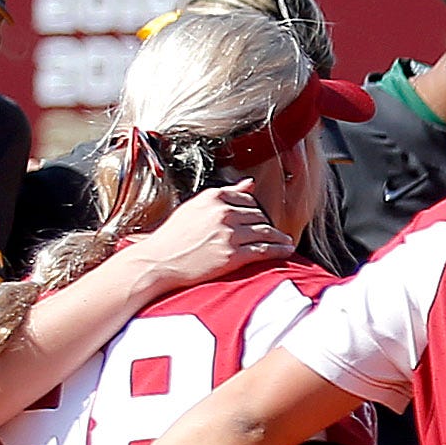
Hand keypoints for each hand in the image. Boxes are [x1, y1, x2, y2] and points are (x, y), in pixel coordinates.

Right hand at [121, 181, 285, 290]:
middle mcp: (223, 212)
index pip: (248, 199)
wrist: (159, 262)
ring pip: (266, 232)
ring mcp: (229, 234)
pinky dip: (279, 251)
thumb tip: (250, 182)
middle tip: (276, 233)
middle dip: (268, 225)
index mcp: (213, 197)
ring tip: (286, 242)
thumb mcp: (194, 207)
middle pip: (259, 216)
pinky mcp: (233, 254)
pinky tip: (286, 251)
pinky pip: (264, 250)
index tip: (262, 218)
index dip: (257, 210)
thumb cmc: (172, 237)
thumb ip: (225, 194)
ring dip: (280, 238)